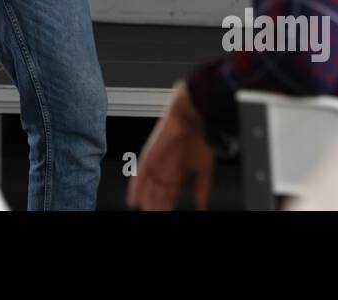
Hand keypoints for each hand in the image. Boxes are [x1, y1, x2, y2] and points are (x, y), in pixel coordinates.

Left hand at [127, 81, 214, 210]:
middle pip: (157, 194)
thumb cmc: (199, 139)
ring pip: (147, 188)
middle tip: (154, 217)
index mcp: (176, 172)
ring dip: (146, 201)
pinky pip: (139, 174)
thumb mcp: (204, 169)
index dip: (167, 206)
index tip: (167, 216)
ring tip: (145, 213)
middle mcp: (164, 169)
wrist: (193, 119)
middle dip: (156, 207)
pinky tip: (133, 200)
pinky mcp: (149, 156)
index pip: (169, 195)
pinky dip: (135, 188)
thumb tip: (202, 207)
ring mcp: (155, 163)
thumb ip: (201, 189)